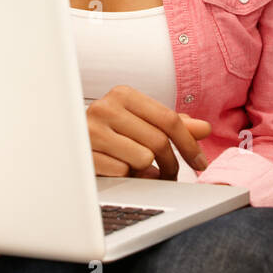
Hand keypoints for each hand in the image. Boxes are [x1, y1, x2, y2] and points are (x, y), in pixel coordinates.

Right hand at [87, 84, 210, 178]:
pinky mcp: (84, 156)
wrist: (68, 144)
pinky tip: (120, 171)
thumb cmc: (110, 133)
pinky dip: (127, 177)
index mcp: (123, 94)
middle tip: (170, 174)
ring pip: (143, 158)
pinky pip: (123, 173)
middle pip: (159, 141)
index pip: (169, 119)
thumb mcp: (141, 122)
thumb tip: (204, 128)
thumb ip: (173, 124)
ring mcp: (91, 131)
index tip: (200, 163)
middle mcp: (105, 108)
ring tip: (138, 168)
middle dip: (171, 164)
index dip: (190, 144)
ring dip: (147, 171)